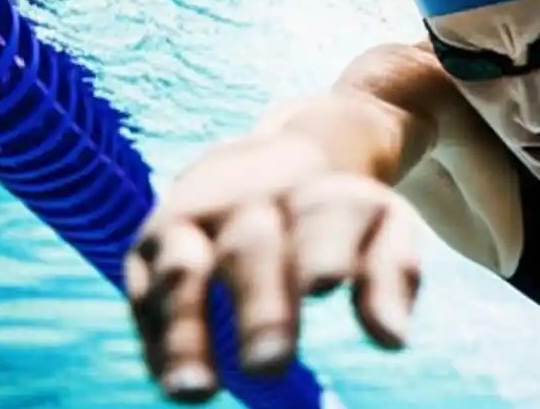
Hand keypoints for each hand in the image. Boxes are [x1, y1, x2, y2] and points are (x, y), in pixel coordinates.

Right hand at [125, 136, 421, 402]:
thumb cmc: (332, 213)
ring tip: (194, 391)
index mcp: (314, 194)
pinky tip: (169, 381)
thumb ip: (392, 274)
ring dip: (186, 331)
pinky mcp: (149, 247)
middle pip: (251, 249)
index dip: (323, 250)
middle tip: (269, 365)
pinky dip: (157, 340)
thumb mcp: (380, 225)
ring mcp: (192, 221)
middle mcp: (248, 202)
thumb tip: (393, 339)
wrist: (271, 154)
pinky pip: (146, 294)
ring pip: (182, 271)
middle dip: (259, 306)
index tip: (328, 286)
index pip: (323, 217)